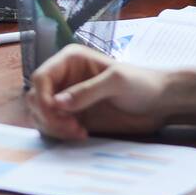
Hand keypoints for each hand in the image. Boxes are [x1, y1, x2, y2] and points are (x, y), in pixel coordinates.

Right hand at [27, 44, 172, 138]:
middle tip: (72, 128)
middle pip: (36, 98)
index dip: (43, 97)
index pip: (40, 77)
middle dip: (48, 116)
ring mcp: (67, 99)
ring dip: (53, 127)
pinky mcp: (73, 117)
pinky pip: (53, 126)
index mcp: (70, 60)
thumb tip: (58, 103)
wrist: (159, 103)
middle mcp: (64, 78)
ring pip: (41, 114)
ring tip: (78, 132)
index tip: (57, 114)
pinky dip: (60, 134)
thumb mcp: (116, 82)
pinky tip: (80, 134)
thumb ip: (87, 91)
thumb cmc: (142, 83)